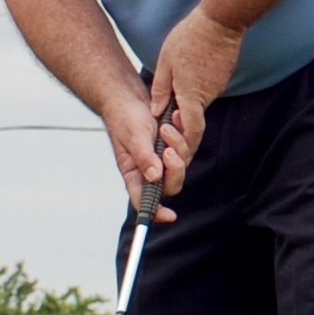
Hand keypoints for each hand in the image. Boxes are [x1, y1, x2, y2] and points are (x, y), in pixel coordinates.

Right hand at [99, 88, 174, 221]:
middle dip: (175, 168)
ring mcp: (163, 159)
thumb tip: (154, 178)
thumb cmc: (125, 117)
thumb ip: (144, 157)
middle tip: (167, 149)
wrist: (130, 98)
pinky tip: (174, 119)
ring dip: (178, 145)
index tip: (169, 216)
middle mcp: (150, 170)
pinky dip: (183, 135)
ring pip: (182, 164)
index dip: (156, 212)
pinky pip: (188, 148)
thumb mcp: (133, 137)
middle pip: (172, 184)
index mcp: (134, 173)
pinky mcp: (174, 147)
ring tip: (165, 126)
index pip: (144, 200)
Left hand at [146, 10, 244, 198]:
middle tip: (167, 122)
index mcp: (191, 95)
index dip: (183, 141)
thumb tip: (156, 111)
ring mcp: (217, 86)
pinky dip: (196, 90)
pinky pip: (207, 91)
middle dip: (181, 124)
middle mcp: (208, 95)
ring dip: (187, 104)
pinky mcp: (222, 77)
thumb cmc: (191, 38)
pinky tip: (188, 77)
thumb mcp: (165, 63)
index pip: (191, 130)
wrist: (221, 20)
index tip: (172, 144)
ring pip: (200, 103)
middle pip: (194, 119)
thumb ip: (160, 90)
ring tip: (173, 92)